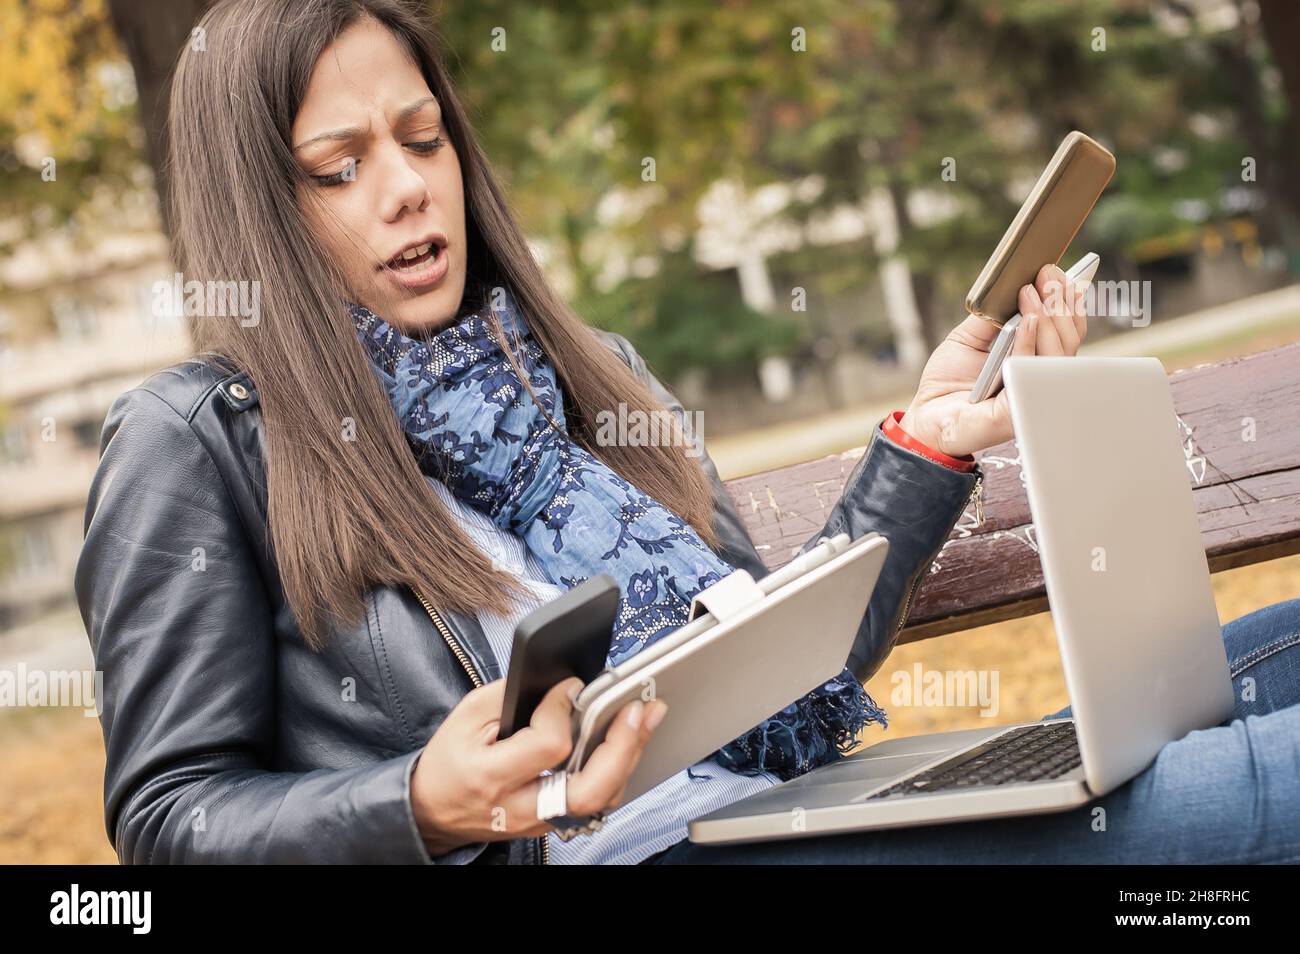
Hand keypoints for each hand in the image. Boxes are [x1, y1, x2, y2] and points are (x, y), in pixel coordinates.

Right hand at [409, 676, 667, 856]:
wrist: (433, 811)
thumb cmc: (449, 761)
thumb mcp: (466, 716)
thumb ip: (512, 696)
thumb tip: (561, 682)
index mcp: (493, 776)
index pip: (547, 746)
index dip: (564, 710)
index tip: (572, 685)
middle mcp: (521, 806)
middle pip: (589, 789)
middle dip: (622, 746)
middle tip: (639, 710)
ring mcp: (541, 821)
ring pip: (600, 799)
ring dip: (629, 757)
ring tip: (647, 718)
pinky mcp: (553, 822)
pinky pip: (595, 801)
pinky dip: (617, 770)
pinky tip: (629, 742)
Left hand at [898, 263, 1087, 457]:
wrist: (927, 416)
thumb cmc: (948, 380)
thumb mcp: (968, 338)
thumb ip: (993, 317)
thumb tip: (1014, 286)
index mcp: (1033, 358)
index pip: (1065, 329)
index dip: (1068, 301)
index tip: (1059, 271)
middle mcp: (1040, 376)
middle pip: (1069, 338)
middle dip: (1061, 301)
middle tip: (1047, 273)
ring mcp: (1033, 393)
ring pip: (1058, 354)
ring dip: (1048, 316)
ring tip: (1032, 291)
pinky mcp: (1019, 410)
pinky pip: (1031, 373)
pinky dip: (1030, 343)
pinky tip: (1027, 320)